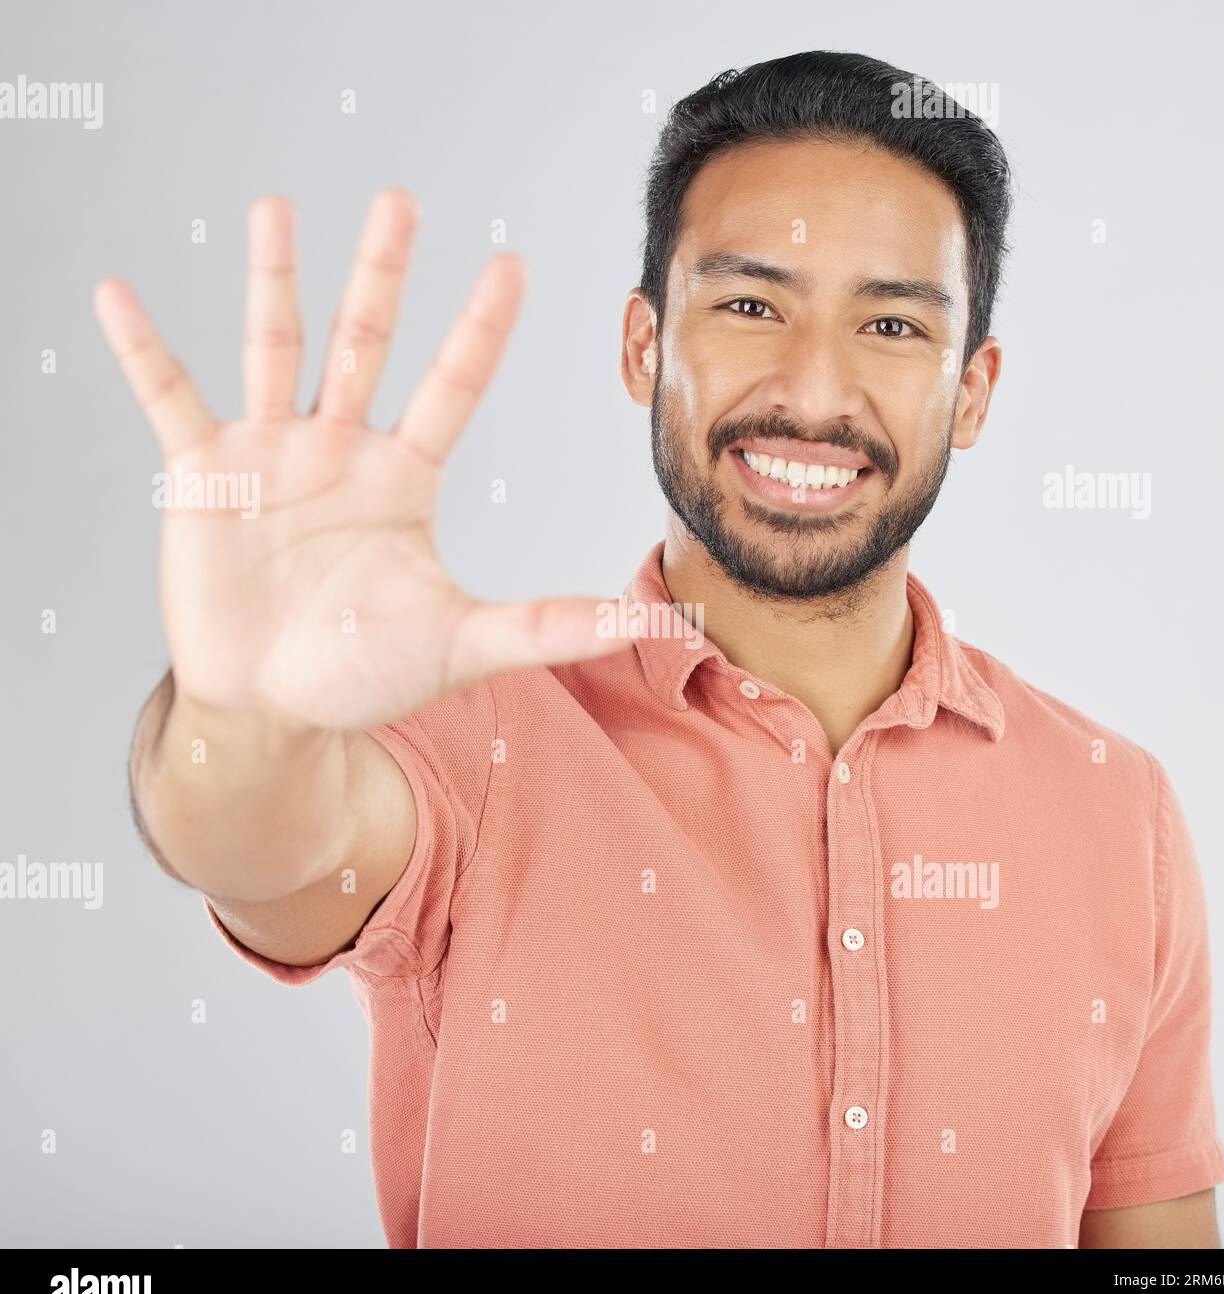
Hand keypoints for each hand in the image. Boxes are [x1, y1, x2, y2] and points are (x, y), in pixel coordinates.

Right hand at [94, 190, 629, 730]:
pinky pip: (168, 398)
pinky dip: (143, 350)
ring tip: (277, 206)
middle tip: (401, 199)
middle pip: (364, 341)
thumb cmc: (364, 671)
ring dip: (275, 280)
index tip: (509, 263)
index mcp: (403, 477)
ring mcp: (271, 455)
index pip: (451, 385)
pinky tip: (119, 297)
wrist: (274, 706)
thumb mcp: (461, 644)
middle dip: (383, 273)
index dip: (478, 328)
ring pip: (274, 346)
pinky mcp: (205, 475)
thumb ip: (545, 626)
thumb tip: (644, 621)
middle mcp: (341, 450)